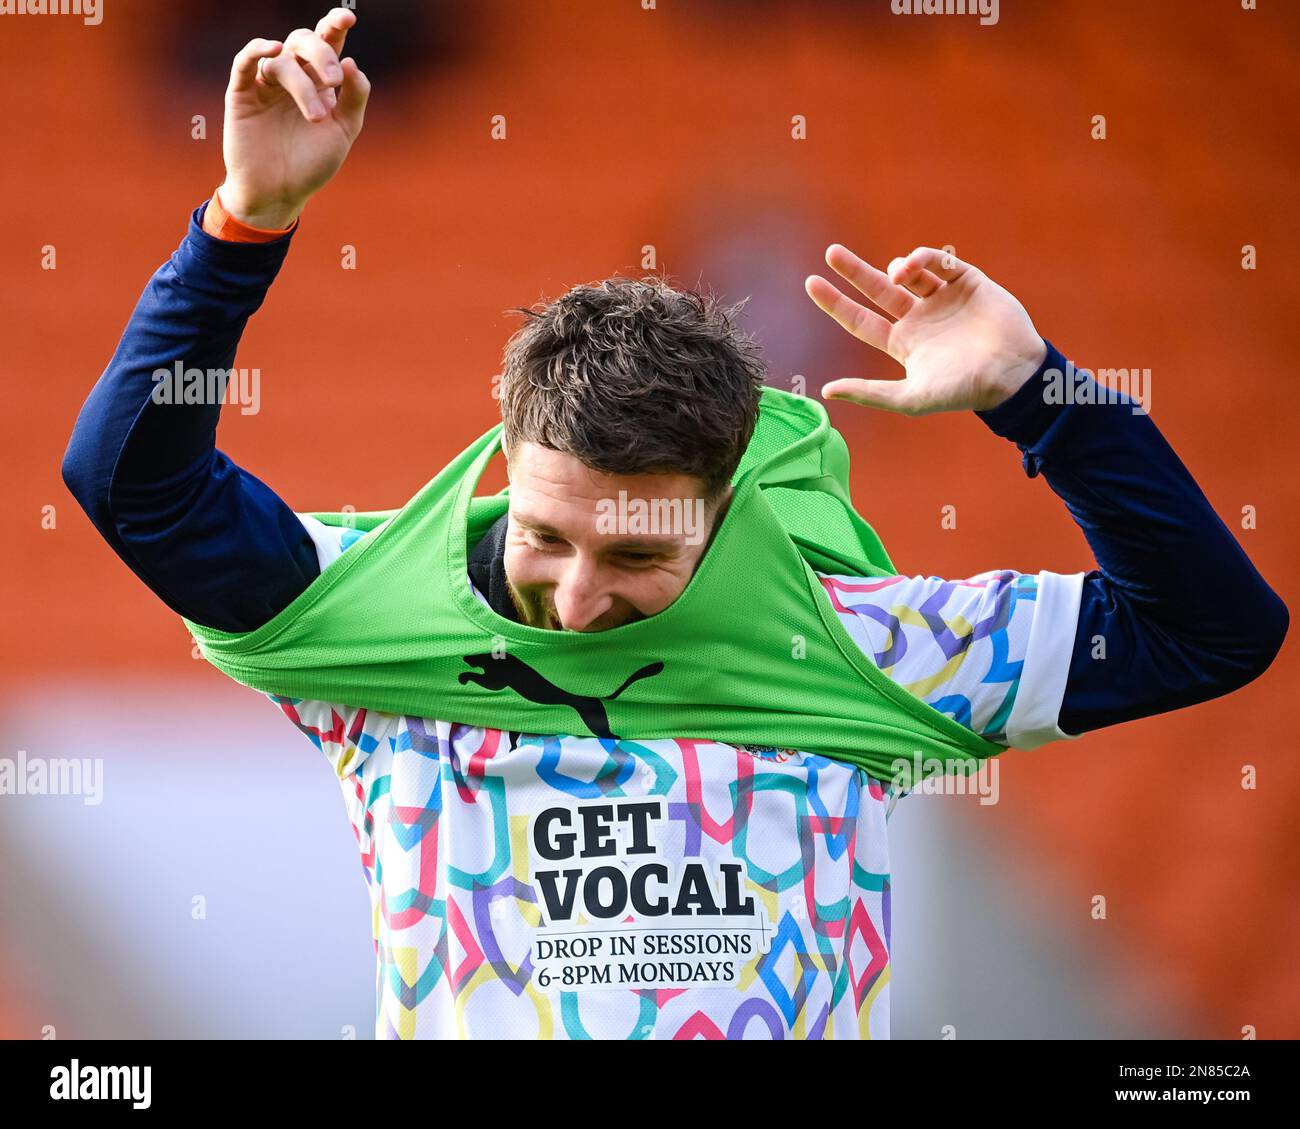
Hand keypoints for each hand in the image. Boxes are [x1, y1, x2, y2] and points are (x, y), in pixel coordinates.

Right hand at [218, 7, 370, 229]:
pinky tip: (272, 48)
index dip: (335, 25)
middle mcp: (293, 76)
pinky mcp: (242, 94)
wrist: (280, 193)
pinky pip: (245, 62)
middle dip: (321, 53)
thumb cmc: (312, 164)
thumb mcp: (343, 132)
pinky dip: (257, 51)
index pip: (327, 43)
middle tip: (334, 80)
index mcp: (319, 81)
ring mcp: (266, 83)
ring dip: (302, 83)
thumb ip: (354, 98)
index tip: (348, 17)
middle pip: (303, 42)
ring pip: (282, 61)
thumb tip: (352, 62)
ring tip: (316, 117)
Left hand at [805, 245, 1046, 414]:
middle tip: (831, 253)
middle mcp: (919, 319)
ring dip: (895, 267)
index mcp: (903, 344)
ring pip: (910, 271)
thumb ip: (868, 393)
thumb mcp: (909, 398)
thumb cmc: (962, 391)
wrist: (1011, 374)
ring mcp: (943, 299)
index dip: (836, 303)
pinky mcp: (967, 282)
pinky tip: (910, 269)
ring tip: (894, 274)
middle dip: (854, 271)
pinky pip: (940, 262)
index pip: (861, 321)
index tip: (811, 283)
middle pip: (877, 290)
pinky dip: (922, 259)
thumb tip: (825, 391)